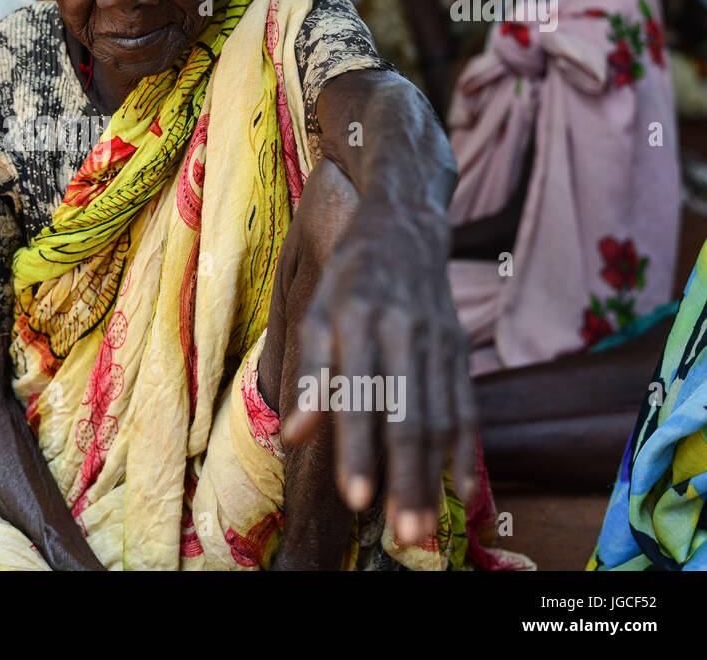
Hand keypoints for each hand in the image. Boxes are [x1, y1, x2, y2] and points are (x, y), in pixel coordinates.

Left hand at [283, 202, 477, 546]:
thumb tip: (293, 435)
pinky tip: (462, 488)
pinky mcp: (459, 349)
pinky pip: (467, 405)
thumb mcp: (315, 312)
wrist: (405, 227)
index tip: (356, 499)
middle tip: (401, 532)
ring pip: (441, 419)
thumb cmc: (348, 278)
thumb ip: (308, 374)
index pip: (360, 396)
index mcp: (359, 322)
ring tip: (422, 525)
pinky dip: (466, 449)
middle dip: (405, 479)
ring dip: (434, 477)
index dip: (359, 450)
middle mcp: (403, 333)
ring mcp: (437, 342)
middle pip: (409, 416)